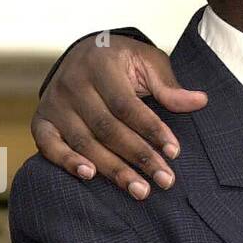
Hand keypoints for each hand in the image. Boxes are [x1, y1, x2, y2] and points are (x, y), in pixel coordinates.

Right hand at [31, 33, 205, 198]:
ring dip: (113, 169)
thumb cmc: (123, 60)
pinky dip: (67, 162)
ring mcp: (54, 103)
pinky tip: (90, 176)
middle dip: (139, 157)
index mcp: (100, 64)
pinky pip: (49, 146)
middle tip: (165, 180)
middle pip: (107, 128)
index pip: (127, 105)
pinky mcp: (41, 121)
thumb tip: (200, 101)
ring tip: (140, 190)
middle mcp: (72, 84)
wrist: (84, 52)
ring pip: (84, 142)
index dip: (151, 130)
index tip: (174, 151)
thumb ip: (169, 85)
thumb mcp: (148, 61)